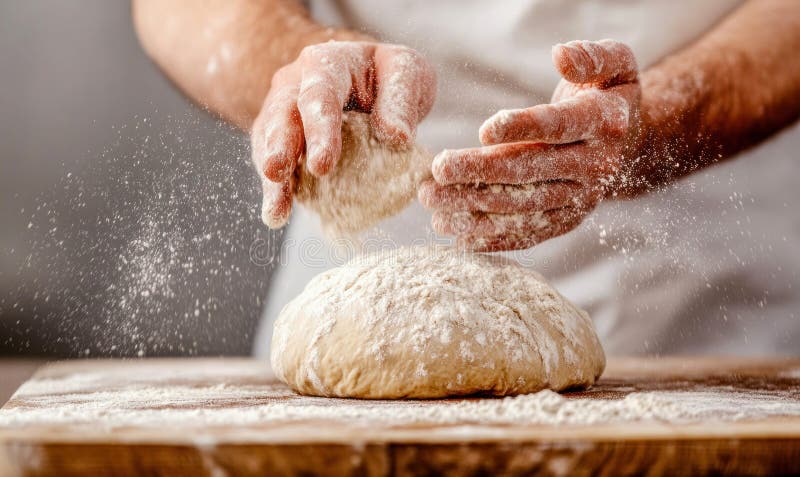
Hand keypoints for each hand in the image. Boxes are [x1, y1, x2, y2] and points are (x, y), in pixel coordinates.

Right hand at [251, 41, 435, 227]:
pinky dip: (277, 190)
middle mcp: (296, 85)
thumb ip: (401, 99)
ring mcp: (284, 113)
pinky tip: (277, 215)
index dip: (319, 130)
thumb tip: (396, 136)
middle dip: (280, 148)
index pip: (320, 95)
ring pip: (270, 144)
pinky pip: (277, 165)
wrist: (370, 78)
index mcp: (327, 64)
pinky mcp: (283, 141)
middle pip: (282, 117)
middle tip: (276, 173)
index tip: (322, 164)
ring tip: (275, 211)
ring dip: (272, 179)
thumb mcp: (406, 71)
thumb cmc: (388, 74)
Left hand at [420, 39, 640, 251]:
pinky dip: (492, 238)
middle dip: (479, 172)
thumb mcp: (616, 62)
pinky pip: (527, 234)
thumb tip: (561, 55)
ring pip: (521, 207)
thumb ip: (593, 56)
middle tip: (437, 170)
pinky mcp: (566, 222)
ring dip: (473, 207)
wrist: (630, 143)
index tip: (483, 131)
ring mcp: (580, 200)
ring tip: (431, 201)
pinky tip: (456, 236)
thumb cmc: (607, 93)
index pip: (558, 126)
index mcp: (604, 123)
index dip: (522, 128)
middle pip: (529, 170)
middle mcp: (595, 166)